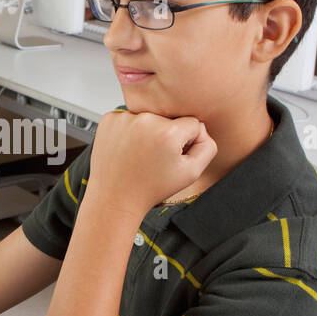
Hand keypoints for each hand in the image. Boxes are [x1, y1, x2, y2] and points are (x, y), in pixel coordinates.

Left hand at [87, 110, 216, 211]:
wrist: (115, 197)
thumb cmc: (150, 188)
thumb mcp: (191, 173)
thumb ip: (207, 146)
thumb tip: (200, 126)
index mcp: (168, 132)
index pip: (192, 123)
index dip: (186, 142)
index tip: (171, 158)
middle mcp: (145, 120)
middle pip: (169, 119)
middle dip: (166, 136)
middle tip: (154, 159)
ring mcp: (124, 118)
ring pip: (149, 118)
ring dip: (148, 133)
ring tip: (139, 156)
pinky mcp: (109, 119)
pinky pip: (129, 118)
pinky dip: (130, 132)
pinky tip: (127, 150)